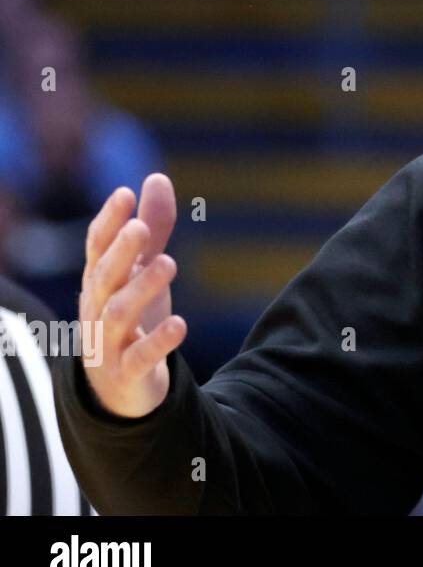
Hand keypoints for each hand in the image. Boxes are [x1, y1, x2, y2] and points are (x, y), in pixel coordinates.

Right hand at [79, 173, 187, 417]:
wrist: (118, 389)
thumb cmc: (131, 317)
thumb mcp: (142, 270)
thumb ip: (152, 226)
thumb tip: (156, 177)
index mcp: (100, 281)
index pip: (97, 247)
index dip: (108, 221)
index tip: (124, 192)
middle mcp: (98, 308)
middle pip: (104, 276)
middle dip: (121, 252)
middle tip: (140, 226)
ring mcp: (109, 342)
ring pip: (117, 313)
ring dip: (141, 288)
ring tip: (169, 263)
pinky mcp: (128, 372)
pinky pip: (140, 357)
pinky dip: (158, 341)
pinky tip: (180, 324)